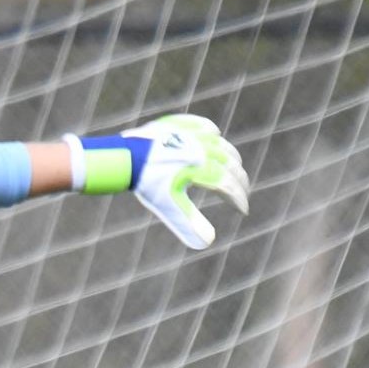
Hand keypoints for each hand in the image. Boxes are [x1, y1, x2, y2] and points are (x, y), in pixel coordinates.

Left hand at [69, 114, 250, 249]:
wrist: (126, 156)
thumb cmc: (148, 182)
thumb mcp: (169, 206)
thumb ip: (189, 224)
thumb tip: (208, 242)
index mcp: (204, 168)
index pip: (229, 186)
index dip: (238, 199)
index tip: (242, 210)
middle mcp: (204, 149)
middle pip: (231, 166)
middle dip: (239, 182)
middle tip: (242, 194)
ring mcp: (193, 135)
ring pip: (222, 146)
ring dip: (232, 160)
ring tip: (234, 171)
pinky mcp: (179, 125)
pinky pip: (204, 127)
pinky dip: (212, 135)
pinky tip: (214, 137)